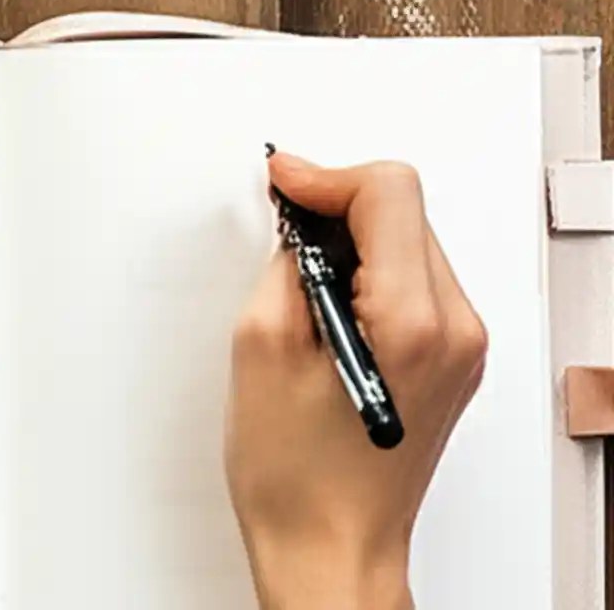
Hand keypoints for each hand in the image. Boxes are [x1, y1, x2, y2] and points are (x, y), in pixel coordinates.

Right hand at [226, 153, 486, 609]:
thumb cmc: (296, 478)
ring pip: (411, 243)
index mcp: (414, 323)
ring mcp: (462, 347)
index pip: (389, 195)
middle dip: (337, 210)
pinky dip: (370, 275)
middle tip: (281, 236)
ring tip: (301, 291)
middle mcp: (456, 330)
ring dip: (353, 243)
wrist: (330, 546)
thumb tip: (300, 225)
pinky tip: (330, 311)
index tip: (283, 181)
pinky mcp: (453, 359)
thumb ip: (286, 267)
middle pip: (404, 212)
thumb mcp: (261, 349)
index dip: (325, 177)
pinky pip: (416, 282)